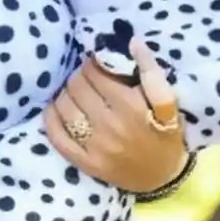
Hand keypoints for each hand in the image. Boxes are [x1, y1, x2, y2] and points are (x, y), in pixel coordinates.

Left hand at [45, 40, 187, 192]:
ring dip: (64, 94)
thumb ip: (152, 73)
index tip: (94, 64)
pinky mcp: (84, 162)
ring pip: (64, 108)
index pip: (97, 74)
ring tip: (72, 92)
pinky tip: (54, 108)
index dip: (92, 64)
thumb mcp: (169, 105)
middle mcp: (111, 126)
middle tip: (83, 77)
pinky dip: (50, 118)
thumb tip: (133, 43)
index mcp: (132, 108)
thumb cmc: (165, 136)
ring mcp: (95, 146)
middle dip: (77, 77)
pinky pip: (57, 136)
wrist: (164, 178)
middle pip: (77, 88)